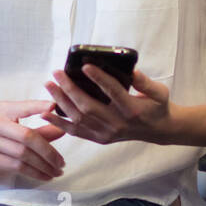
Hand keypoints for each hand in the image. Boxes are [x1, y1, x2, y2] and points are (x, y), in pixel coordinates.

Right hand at [0, 100, 66, 186]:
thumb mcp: (16, 129)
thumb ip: (39, 129)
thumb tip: (63, 128)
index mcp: (3, 110)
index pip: (23, 107)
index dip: (38, 106)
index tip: (54, 106)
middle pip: (27, 136)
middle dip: (48, 151)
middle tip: (62, 161)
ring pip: (24, 154)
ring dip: (44, 165)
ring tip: (57, 171)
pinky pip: (17, 166)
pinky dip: (35, 172)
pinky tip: (45, 176)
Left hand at [41, 66, 172, 144]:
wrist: (158, 130)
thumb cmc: (157, 106)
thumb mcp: (159, 92)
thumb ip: (145, 82)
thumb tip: (132, 71)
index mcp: (132, 109)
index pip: (112, 92)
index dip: (98, 79)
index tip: (85, 66)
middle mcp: (117, 124)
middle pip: (88, 106)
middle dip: (69, 89)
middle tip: (57, 73)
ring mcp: (107, 133)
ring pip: (78, 119)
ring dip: (61, 102)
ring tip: (49, 85)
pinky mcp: (100, 139)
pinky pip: (76, 132)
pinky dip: (59, 122)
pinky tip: (45, 112)